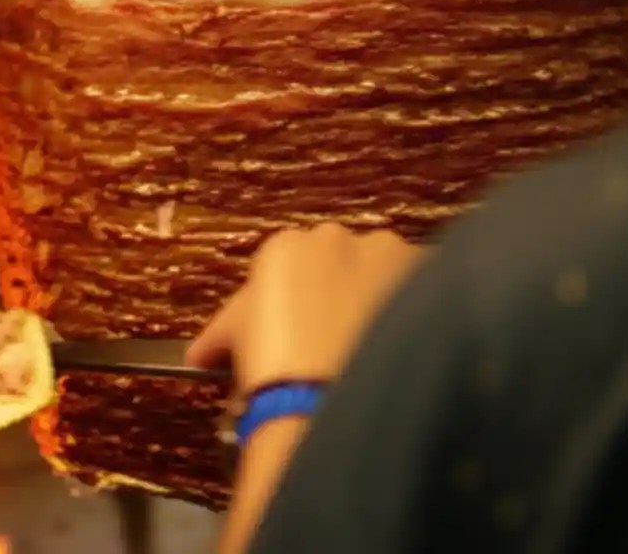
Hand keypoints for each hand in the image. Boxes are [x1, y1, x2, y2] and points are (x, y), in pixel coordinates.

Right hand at [186, 224, 423, 394]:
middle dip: (337, 294)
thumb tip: (199, 356)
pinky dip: (416, 310)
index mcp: (283, 246)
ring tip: (372, 345)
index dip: (292, 304)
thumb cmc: (270, 362)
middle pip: (338, 263)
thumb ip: (221, 338)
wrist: (324, 390)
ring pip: (382, 272)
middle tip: (333, 340)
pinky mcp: (427, 274)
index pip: (289, 269)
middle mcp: (335, 237)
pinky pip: (422, 289)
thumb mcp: (232, 345)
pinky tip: (403, 344)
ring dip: (377, 298)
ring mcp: (385, 252)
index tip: (295, 333)